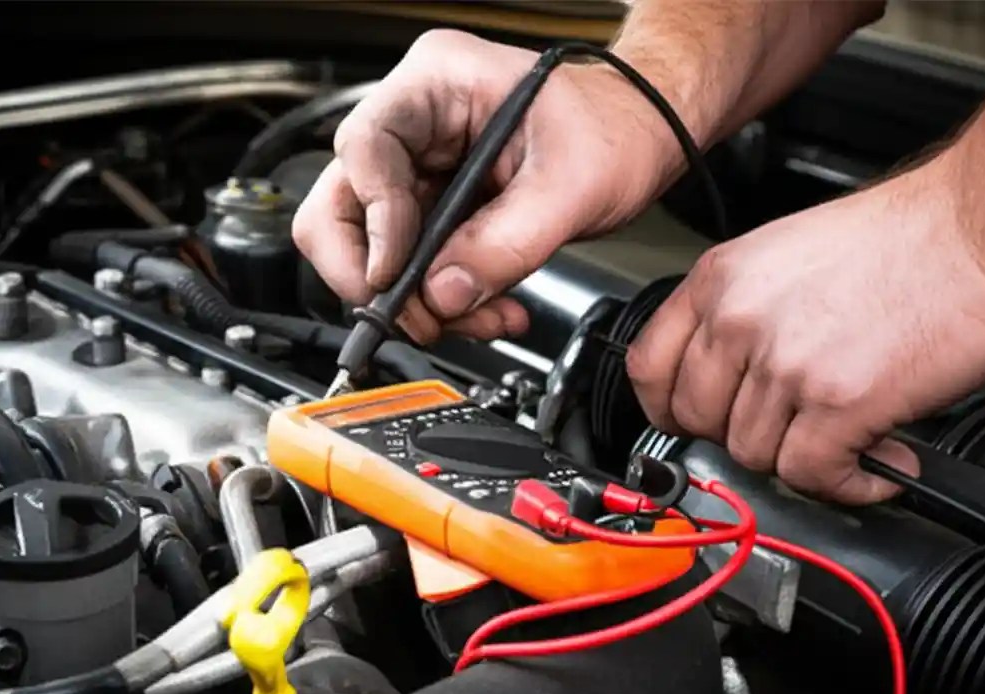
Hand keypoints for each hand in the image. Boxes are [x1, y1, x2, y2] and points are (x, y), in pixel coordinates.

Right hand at [292, 30, 684, 342]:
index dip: (374, 219)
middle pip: (341, 205)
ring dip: (416, 299)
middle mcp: (414, 122)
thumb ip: (505, 244)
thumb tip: (442, 295)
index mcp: (437, 82)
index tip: (396, 273)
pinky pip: (411, 265)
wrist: (643, 138)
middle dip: (376, 276)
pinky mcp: (433, 208)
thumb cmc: (617, 127)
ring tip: (473, 319)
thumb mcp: (571, 187)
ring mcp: (418, 167)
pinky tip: (484, 310)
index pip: (366, 150)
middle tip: (416, 316)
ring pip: (370, 248)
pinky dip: (440, 299)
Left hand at [626, 155, 984, 503]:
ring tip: (846, 439)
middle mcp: (740, 320)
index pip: (649, 368)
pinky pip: (810, 475)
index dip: (670, 408)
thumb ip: (743, 313)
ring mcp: (785, 363)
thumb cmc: (904, 236)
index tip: (694, 424)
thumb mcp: (784, 253)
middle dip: (742, 437)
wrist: (980, 227)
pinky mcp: (839, 402)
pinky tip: (873, 464)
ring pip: (753, 454)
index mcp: (720, 280)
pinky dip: (845, 484)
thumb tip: (730, 377)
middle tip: (789, 431)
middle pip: (698, 422)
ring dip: (803, 460)